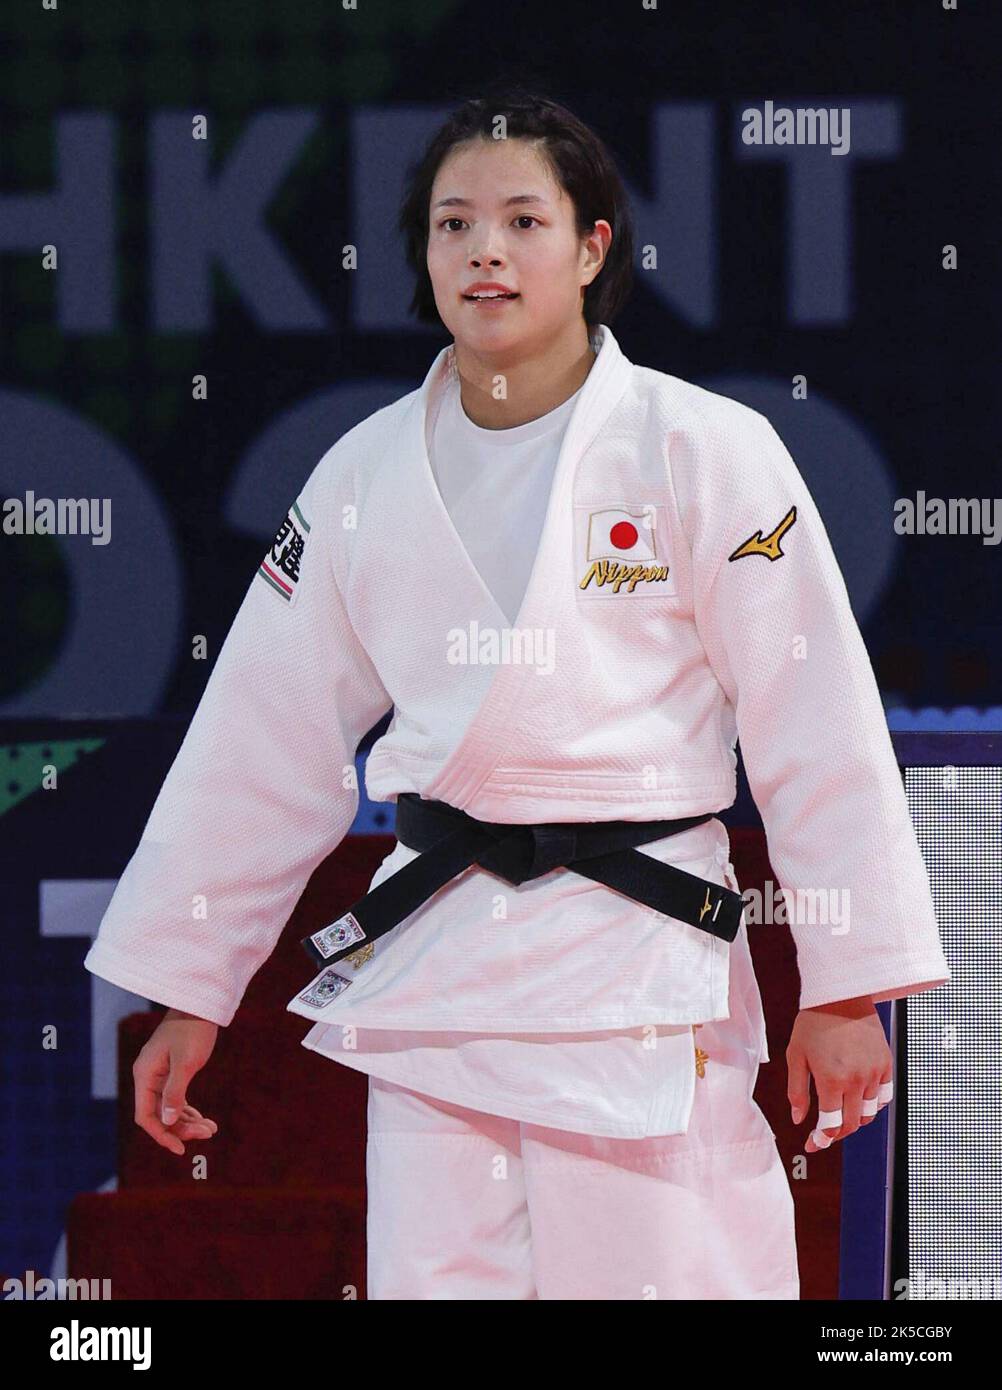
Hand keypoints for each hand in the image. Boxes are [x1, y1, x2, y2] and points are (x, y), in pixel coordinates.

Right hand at [132, 1009, 219, 1155]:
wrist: (200, 1004)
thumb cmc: (193, 1029)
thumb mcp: (186, 1062)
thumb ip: (175, 1092)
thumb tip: (167, 1121)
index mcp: (145, 1075)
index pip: (145, 1116)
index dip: (161, 1135)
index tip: (180, 1149)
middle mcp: (147, 1077)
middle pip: (159, 1114)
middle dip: (182, 1127)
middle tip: (208, 1133)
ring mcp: (159, 1074)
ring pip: (169, 1108)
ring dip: (187, 1120)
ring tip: (211, 1129)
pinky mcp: (171, 1071)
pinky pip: (175, 1097)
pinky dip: (187, 1109)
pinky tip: (202, 1119)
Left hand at [786, 995, 892, 1153]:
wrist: (840, 995)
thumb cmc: (814, 1022)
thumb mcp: (796, 1055)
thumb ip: (797, 1091)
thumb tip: (800, 1119)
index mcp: (832, 1079)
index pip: (831, 1125)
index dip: (821, 1139)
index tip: (813, 1144)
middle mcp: (856, 1080)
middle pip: (852, 1124)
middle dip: (836, 1134)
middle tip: (825, 1135)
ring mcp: (874, 1073)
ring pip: (869, 1113)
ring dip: (854, 1120)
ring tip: (841, 1115)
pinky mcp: (886, 1064)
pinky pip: (884, 1096)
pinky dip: (873, 1105)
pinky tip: (860, 1102)